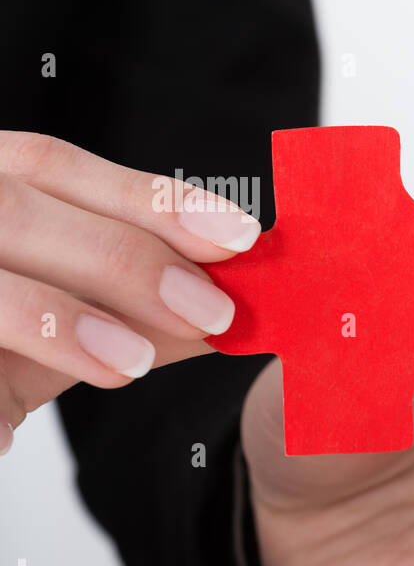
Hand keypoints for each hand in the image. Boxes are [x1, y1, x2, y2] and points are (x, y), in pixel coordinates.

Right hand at [0, 132, 257, 450]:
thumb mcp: (59, 316)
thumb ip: (131, 304)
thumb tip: (231, 306)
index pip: (51, 165)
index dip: (149, 196)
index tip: (239, 233)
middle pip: (14, 204)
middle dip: (125, 255)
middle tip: (212, 309)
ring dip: (65, 313)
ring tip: (135, 363)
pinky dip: (12, 367)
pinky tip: (50, 400)